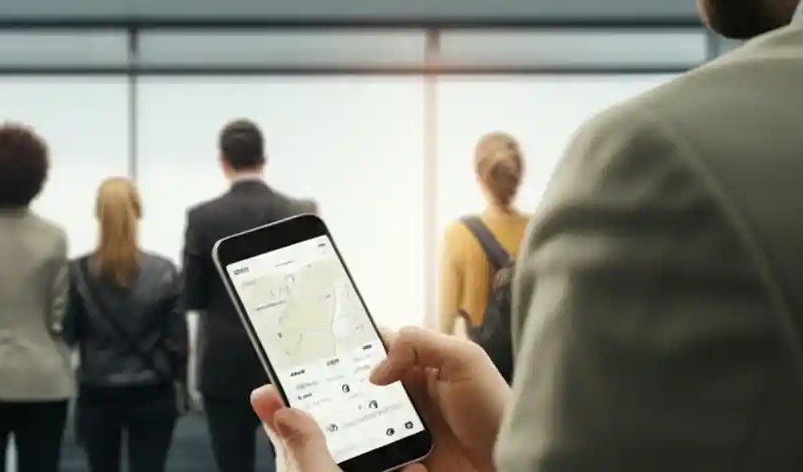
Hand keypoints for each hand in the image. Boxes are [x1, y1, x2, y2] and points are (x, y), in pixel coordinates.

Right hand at [248, 327, 509, 471]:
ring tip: (308, 423)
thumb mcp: (464, 359)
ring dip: (331, 427)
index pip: (363, 349)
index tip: (302, 346)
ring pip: (348, 427)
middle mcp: (399, 400)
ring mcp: (396, 435)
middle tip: (287, 392)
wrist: (516, 467)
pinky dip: (352, 456)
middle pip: (345, 391)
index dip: (334, 347)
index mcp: (412, 367)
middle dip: (317, 392)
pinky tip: (361, 457)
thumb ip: (419, 343)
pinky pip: (364, 457)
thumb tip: (373, 368)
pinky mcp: (397, 464)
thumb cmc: (497, 411)